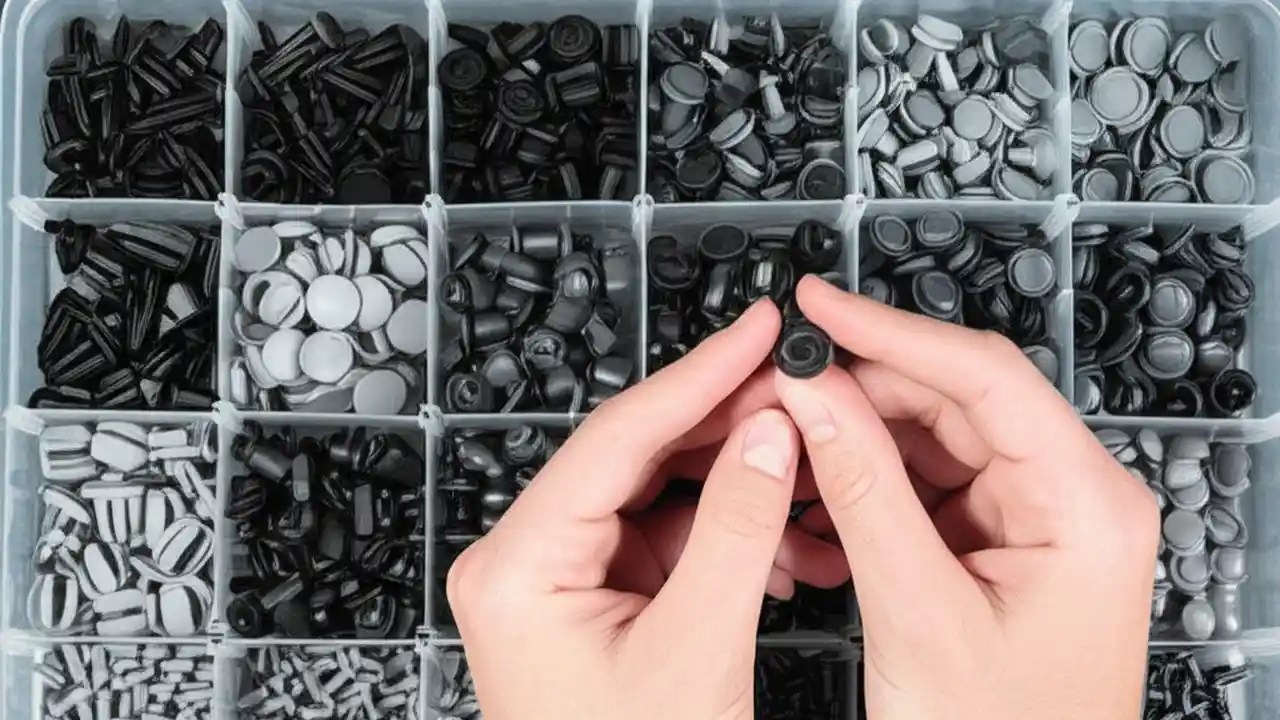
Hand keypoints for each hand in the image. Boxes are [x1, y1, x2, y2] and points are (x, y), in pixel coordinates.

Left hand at [447, 301, 848, 719]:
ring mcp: (555, 579)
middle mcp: (522, 560)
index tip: (760, 332)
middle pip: (634, 457)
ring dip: (735, 491)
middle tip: (799, 396)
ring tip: (807, 487)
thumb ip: (737, 529)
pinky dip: (723, 540)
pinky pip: (661, 541)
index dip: (700, 375)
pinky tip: (782, 551)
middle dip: (726, 431)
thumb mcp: (698, 651)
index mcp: (518, 565)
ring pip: (656, 496)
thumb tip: (769, 432)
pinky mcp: (589, 600)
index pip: (618, 436)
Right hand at [775, 276, 1159, 719]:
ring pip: (934, 440)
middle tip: (782, 387)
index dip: (891, 331)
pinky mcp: (1001, 544)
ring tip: (788, 447)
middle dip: (862, 392)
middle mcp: (1072, 500)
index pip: (983, 376)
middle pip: (955, 401)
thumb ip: (861, 491)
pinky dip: (868, 485)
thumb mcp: (918, 615)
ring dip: (857, 441)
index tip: (817, 307)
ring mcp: (1036, 521)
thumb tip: (812, 394)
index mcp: (1087, 506)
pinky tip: (818, 494)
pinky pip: (927, 484)